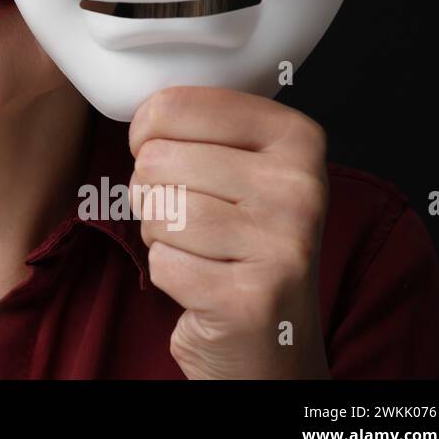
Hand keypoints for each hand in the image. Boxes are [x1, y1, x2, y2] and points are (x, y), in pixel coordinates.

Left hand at [128, 86, 330, 378]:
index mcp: (297, 137)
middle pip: (157, 159)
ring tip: (199, 248)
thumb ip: (202, 124)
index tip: (169, 155)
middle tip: (192, 217)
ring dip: (160, 234)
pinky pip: (162, 263)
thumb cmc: (243, 241)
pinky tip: (203, 281)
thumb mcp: (242, 166)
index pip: (174, 105)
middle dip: (154, 192)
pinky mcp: (252, 300)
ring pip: (158, 210)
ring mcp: (283, 245)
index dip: (147, 134)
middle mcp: (300, 187)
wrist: (274, 339)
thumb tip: (138, 99)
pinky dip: (168, 274)